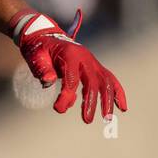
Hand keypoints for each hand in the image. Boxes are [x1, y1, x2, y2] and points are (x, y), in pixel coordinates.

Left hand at [13, 8, 126, 123]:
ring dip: (108, 101)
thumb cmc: (40, 49)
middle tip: (87, 120)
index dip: (67, 96)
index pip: (72, 79)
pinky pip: (110, 80)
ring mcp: (93, 62)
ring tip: (108, 120)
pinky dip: (117, 93)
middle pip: (93, 82)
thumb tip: (49, 81)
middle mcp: (85, 58)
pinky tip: (122, 108)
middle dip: (91, 102)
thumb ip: (42, 68)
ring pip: (106, 82)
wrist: (46, 37)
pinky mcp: (96, 68)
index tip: (58, 109)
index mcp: (70, 54)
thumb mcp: (36, 56)